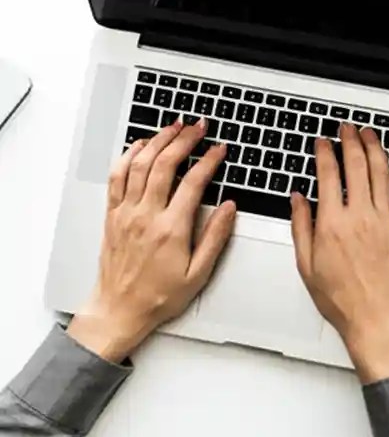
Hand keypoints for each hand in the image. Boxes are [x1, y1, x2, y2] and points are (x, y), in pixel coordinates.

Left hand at [68, 119, 236, 362]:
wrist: (120, 309)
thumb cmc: (159, 296)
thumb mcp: (198, 273)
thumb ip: (215, 237)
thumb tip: (228, 208)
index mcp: (171, 229)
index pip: (193, 182)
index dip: (209, 160)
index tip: (219, 149)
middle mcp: (146, 216)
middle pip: (164, 165)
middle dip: (184, 140)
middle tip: (198, 127)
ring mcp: (126, 213)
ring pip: (140, 165)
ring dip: (157, 141)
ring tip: (173, 127)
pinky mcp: (112, 215)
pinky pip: (117, 177)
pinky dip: (128, 156)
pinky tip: (140, 146)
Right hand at [289, 123, 388, 382]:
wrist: (375, 318)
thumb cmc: (341, 299)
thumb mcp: (306, 265)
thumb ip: (301, 227)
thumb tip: (298, 198)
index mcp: (332, 224)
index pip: (328, 175)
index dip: (325, 152)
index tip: (323, 141)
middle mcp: (360, 217)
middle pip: (357, 167)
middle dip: (351, 141)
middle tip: (348, 128)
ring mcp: (385, 222)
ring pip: (383, 174)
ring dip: (376, 150)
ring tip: (370, 135)